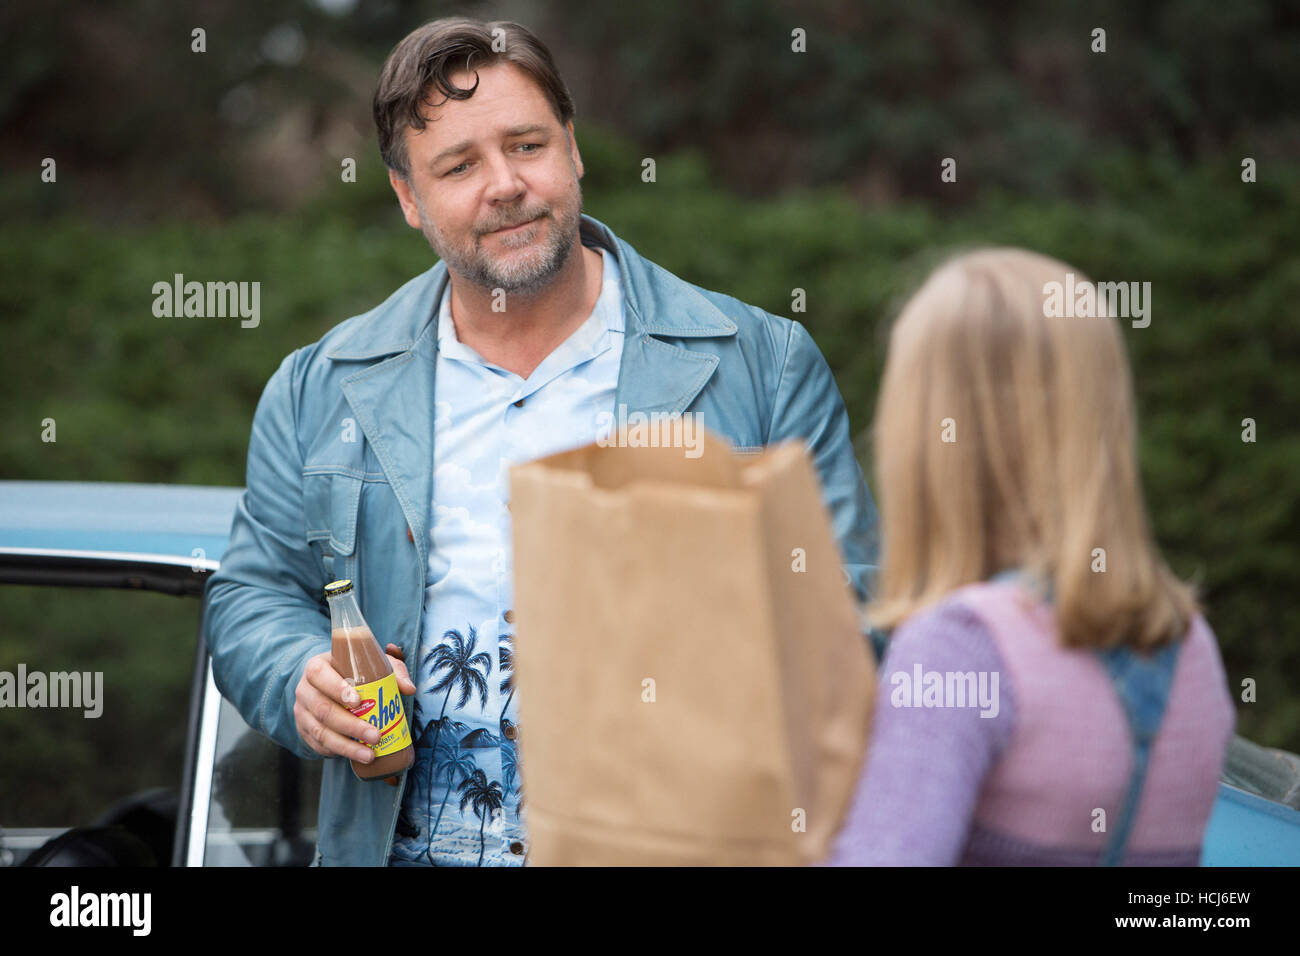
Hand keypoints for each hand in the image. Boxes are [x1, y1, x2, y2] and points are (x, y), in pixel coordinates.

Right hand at [293, 644, 417, 760]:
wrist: (327, 683)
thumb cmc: (354, 672)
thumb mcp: (372, 664)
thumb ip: (392, 672)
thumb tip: (409, 689)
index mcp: (317, 667)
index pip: (319, 675)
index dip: (337, 689)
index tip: (358, 701)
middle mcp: (304, 689)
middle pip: (323, 710)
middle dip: (351, 726)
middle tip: (375, 736)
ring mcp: (301, 711)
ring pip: (320, 732)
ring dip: (346, 746)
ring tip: (369, 755)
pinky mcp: (303, 729)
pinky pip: (316, 744)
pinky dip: (335, 751)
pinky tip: (353, 756)